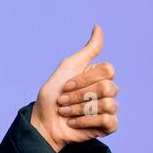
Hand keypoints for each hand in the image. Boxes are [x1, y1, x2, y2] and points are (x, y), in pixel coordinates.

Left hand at [29, 24, 119, 152]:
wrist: (43, 122)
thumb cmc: (53, 95)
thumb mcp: (67, 67)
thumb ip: (88, 50)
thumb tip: (98, 27)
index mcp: (99, 75)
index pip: (108, 71)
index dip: (84, 79)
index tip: (65, 85)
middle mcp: (107, 91)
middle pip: (108, 87)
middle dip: (79, 96)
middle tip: (63, 101)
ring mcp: (109, 108)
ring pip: (108, 104)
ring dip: (80, 109)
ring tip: (66, 113)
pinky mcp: (108, 126)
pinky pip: (108, 121)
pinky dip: (86, 121)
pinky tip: (73, 122)